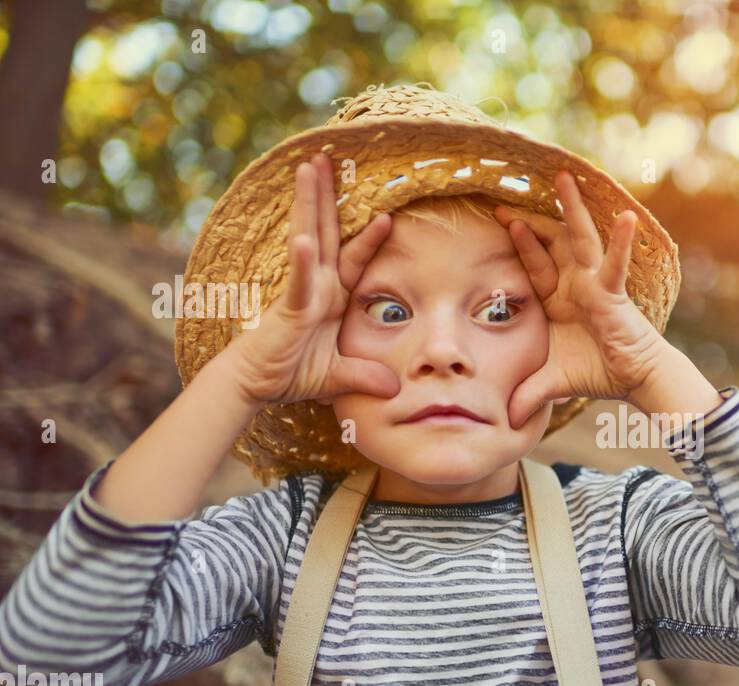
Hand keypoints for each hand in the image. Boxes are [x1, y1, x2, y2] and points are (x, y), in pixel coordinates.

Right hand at [229, 153, 399, 406]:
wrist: (257, 386)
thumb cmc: (292, 373)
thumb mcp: (339, 375)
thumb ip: (365, 375)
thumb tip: (395, 389)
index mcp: (332, 295)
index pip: (356, 258)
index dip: (371, 237)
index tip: (387, 213)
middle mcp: (317, 285)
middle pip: (328, 232)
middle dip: (328, 194)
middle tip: (327, 156)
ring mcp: (303, 291)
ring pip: (309, 239)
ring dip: (310, 204)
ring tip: (309, 168)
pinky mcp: (289, 308)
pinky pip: (299, 282)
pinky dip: (302, 262)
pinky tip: (305, 239)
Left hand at [492, 170, 663, 428]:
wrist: (634, 380)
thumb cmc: (597, 372)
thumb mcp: (551, 381)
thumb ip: (527, 394)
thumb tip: (506, 422)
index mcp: (557, 298)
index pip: (531, 265)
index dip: (515, 245)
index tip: (495, 220)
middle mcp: (574, 283)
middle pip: (549, 242)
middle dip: (527, 220)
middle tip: (501, 199)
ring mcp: (595, 283)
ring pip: (579, 238)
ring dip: (571, 207)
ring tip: (563, 176)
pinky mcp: (614, 293)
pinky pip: (615, 264)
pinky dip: (620, 242)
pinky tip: (623, 216)